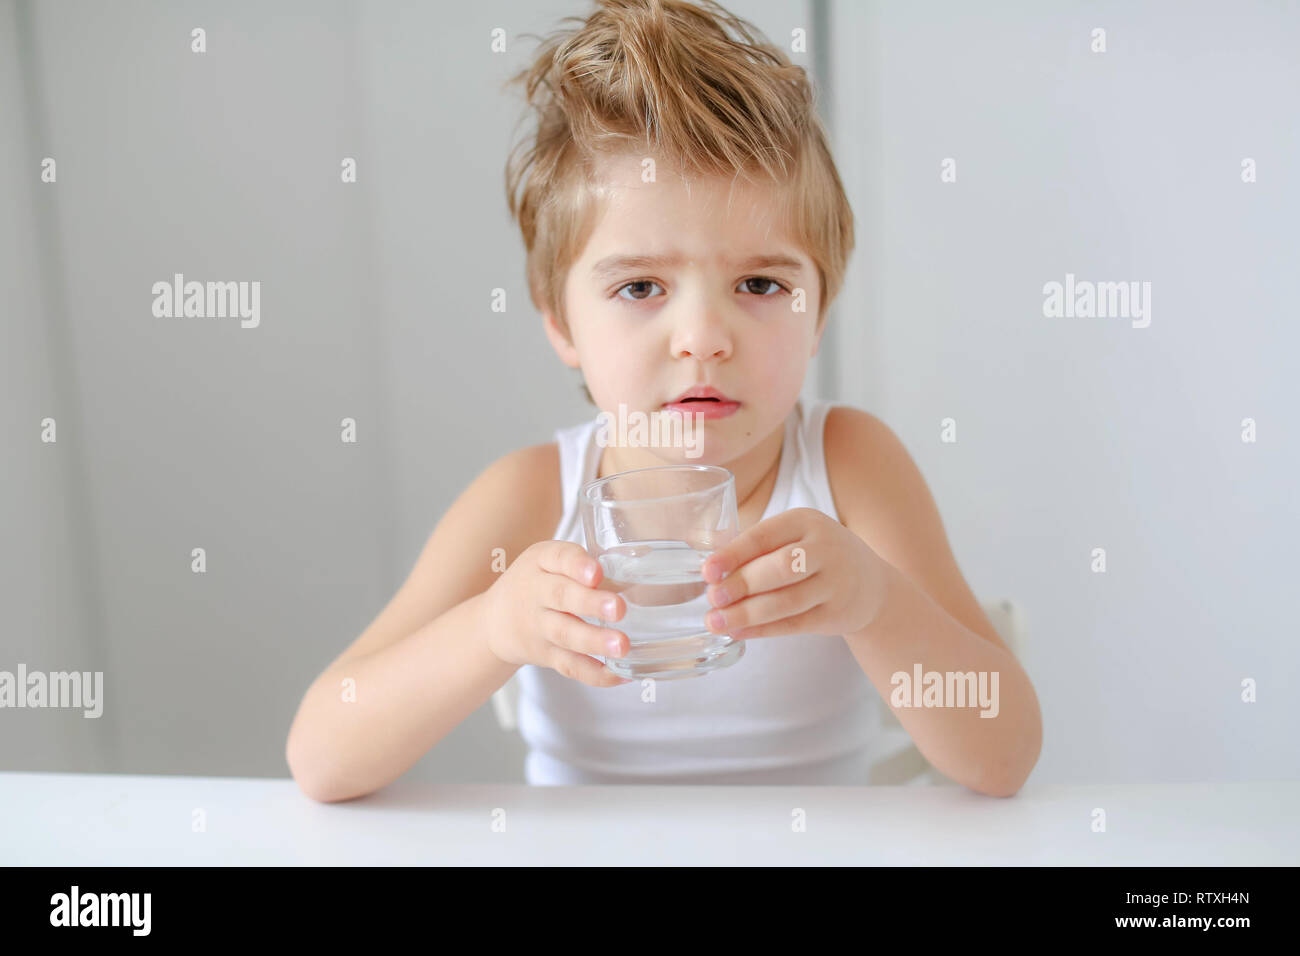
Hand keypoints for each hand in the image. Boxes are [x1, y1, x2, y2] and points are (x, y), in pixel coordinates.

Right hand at [483, 540, 630, 686]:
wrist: (494, 622)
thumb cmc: (535, 583)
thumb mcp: (547, 560)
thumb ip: (582, 563)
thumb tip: (631, 575)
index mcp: (541, 562)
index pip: (557, 558)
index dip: (577, 565)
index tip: (596, 573)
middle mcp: (536, 594)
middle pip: (561, 597)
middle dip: (590, 604)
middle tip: (618, 609)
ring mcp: (540, 628)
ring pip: (566, 635)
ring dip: (595, 641)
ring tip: (622, 646)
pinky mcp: (546, 655)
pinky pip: (570, 666)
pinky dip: (595, 674)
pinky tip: (621, 675)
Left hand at [699, 508, 886, 639]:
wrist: (871, 585)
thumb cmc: (816, 556)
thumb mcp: (795, 537)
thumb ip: (757, 547)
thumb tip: (709, 568)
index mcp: (806, 521)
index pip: (765, 536)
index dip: (733, 554)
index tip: (707, 570)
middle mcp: (825, 548)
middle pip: (779, 568)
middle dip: (741, 584)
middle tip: (712, 598)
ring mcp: (835, 583)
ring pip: (787, 601)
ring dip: (747, 613)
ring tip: (715, 621)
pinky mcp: (837, 614)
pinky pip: (795, 624)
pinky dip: (763, 630)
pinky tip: (738, 632)